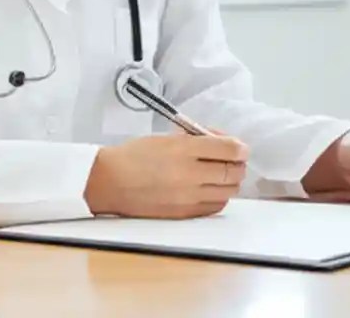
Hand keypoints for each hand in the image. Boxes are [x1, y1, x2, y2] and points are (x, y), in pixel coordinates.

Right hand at [84, 134, 248, 218]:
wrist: (109, 182)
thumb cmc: (131, 157)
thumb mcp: (162, 138)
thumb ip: (192, 140)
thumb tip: (218, 143)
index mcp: (182, 148)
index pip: (227, 148)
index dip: (239, 147)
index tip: (240, 147)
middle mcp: (189, 173)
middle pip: (233, 171)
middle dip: (237, 164)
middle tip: (233, 160)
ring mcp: (188, 195)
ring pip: (229, 190)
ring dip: (230, 181)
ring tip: (221, 175)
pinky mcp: (185, 212)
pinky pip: (216, 205)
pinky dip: (220, 196)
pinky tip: (211, 190)